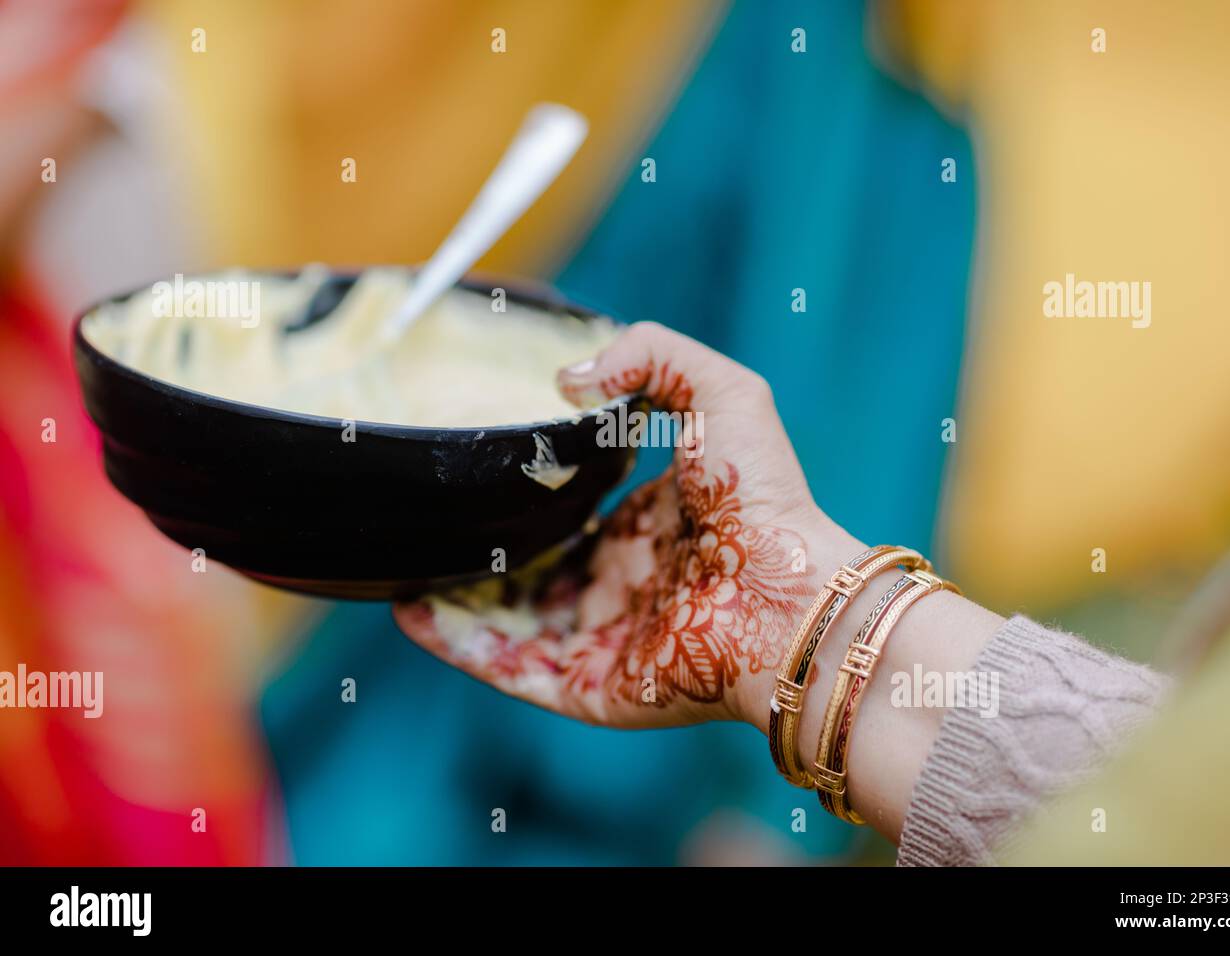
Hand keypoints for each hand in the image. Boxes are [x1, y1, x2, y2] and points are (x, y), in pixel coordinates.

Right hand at [393, 322, 853, 727]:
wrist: (787, 596)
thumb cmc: (764, 498)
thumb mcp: (723, 394)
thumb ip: (654, 356)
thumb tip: (567, 379)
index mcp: (645, 528)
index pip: (572, 513)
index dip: (526, 494)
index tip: (478, 469)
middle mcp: (620, 586)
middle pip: (532, 571)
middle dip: (479, 552)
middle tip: (428, 523)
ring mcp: (601, 639)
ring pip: (509, 622)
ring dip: (454, 600)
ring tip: (402, 565)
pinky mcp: (589, 686)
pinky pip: (509, 667)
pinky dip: (457, 646)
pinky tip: (413, 612)